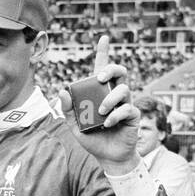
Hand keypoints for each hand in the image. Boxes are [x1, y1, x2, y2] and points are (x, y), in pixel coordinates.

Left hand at [58, 36, 139, 173]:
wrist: (107, 158)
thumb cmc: (93, 139)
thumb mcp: (75, 126)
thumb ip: (68, 110)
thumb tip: (62, 91)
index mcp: (100, 93)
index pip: (103, 68)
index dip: (103, 52)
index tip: (103, 37)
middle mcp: (114, 95)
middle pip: (119, 71)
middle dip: (110, 69)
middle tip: (100, 78)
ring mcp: (125, 104)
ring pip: (124, 89)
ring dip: (110, 99)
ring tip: (102, 112)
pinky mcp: (133, 115)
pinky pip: (126, 109)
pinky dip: (115, 116)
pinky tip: (107, 124)